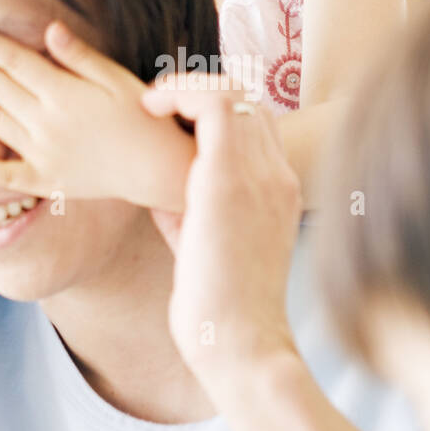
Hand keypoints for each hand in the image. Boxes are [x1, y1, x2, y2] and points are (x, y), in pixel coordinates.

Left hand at [0, 20, 195, 209]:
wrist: (158, 168)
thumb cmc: (142, 115)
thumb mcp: (117, 79)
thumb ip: (80, 56)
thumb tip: (48, 29)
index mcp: (64, 93)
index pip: (16, 63)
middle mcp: (48, 123)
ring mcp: (44, 154)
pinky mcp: (47, 180)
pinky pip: (7, 175)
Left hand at [140, 79, 302, 383]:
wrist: (241, 345)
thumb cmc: (219, 307)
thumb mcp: (203, 243)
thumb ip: (187, 207)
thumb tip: (154, 182)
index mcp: (279, 190)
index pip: (257, 122)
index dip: (214, 107)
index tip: (171, 120)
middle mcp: (277, 174)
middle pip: (248, 98)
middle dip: (198, 89)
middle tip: (157, 104)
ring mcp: (259, 174)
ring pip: (232, 90)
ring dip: (186, 86)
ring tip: (151, 103)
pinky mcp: (230, 180)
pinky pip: (214, 105)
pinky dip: (180, 94)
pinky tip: (150, 109)